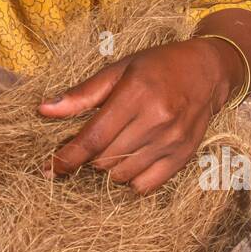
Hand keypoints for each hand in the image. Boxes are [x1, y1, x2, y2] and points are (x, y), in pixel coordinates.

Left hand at [39, 36, 244, 193]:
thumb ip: (82, 94)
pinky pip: (147, 185)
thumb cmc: (156, 66)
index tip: (49, 168)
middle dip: (89, 156)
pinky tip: (130, 162)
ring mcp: (172, 141)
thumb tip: (44, 110)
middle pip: (105, 159)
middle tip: (91, 143)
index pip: (93, 137)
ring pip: (123, 175)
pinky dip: (131, 180)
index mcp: (136, 94)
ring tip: (113, 147)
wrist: (206, 71)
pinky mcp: (184, 156)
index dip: (67, 157)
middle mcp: (156, 120)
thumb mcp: (118, 70)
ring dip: (108, 168)